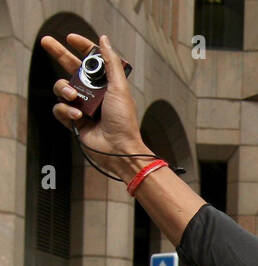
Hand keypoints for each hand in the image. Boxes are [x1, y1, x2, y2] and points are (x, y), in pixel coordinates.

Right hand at [41, 33, 149, 180]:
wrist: (119, 149)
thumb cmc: (124, 120)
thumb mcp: (120, 88)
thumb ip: (111, 63)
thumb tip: (104, 40)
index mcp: (107, 84)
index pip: (91, 61)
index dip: (82, 48)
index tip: (70, 38)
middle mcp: (94, 93)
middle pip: (71, 69)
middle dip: (59, 54)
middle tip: (47, 42)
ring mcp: (82, 106)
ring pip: (62, 88)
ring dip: (64, 89)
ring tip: (73, 97)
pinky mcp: (73, 120)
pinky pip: (59, 108)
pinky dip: (65, 110)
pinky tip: (77, 116)